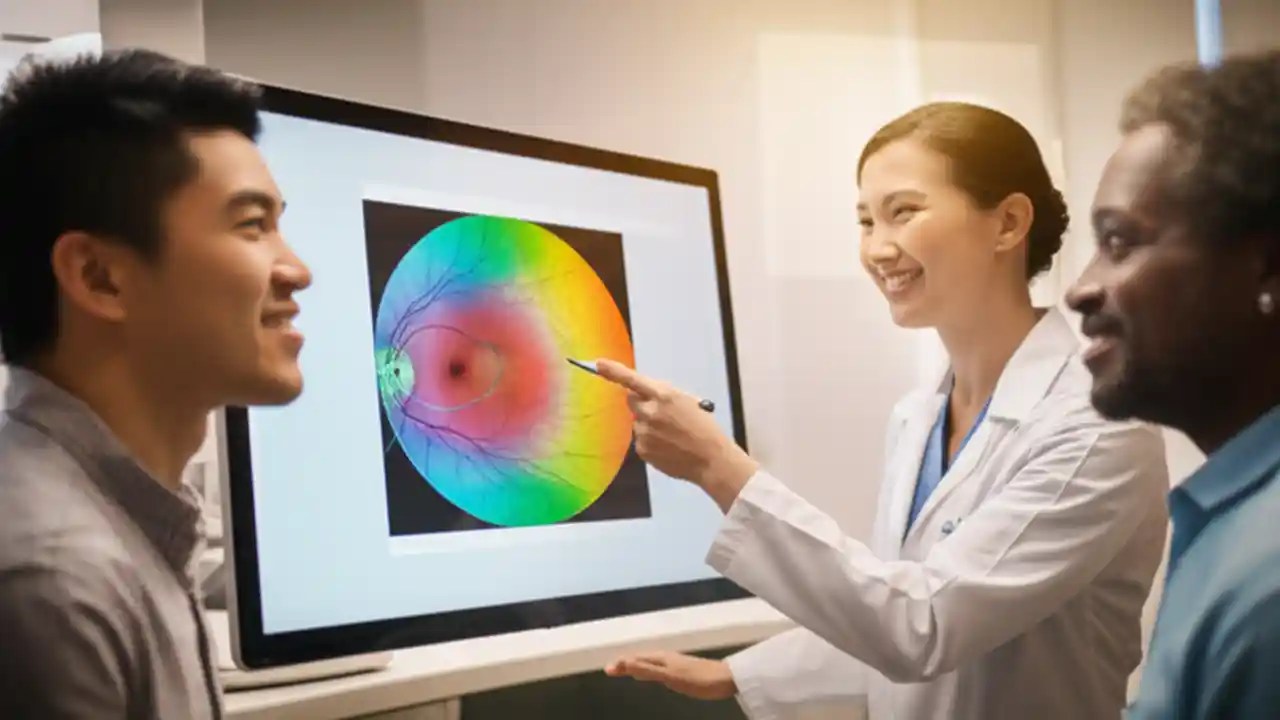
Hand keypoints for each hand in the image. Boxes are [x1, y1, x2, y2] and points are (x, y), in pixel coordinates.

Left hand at [594, 359, 758, 510]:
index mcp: (664, 396)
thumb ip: (663, 397)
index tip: (599, 364)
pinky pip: (641, 440)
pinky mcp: (642, 450)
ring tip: (672, 435)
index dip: (613, 371)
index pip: (632, 380)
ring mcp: (644, 433)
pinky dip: (651, 441)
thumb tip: (645, 396)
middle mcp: (650, 413)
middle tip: (660, 412)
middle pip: (632, 400)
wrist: (711, 459)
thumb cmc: (704, 428)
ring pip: (638, 422)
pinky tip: (669, 446)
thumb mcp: (687, 402)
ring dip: (649, 424)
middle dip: (642, 403)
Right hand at [604, 651, 736, 700]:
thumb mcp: (669, 676)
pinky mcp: (681, 670)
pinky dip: (647, 670)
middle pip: (641, 659)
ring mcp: (674, 663)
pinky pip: (658, 668)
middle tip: (611, 669)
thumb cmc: (698, 679)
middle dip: (625, 663)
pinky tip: (652, 675)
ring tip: (625, 669)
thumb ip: (646, 670)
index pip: (635, 659)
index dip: (621, 663)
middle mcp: (666, 657)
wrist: (725, 679)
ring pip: (649, 662)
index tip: (606, 669)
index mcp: (661, 658)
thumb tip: (621, 661)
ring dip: (636, 665)